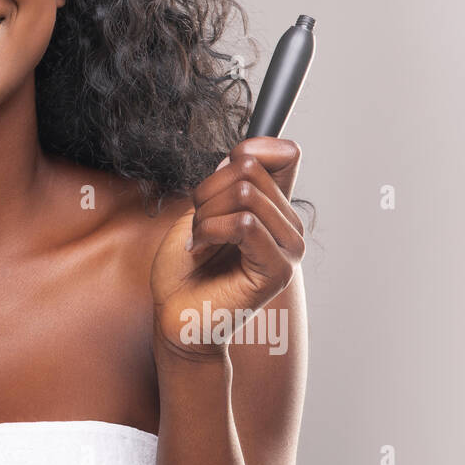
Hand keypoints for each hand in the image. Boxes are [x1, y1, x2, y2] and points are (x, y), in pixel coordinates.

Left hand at [150, 138, 305, 363]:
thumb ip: (227, 181)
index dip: (247, 151)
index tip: (218, 179)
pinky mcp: (276, 271)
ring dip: (206, 214)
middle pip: (250, 170)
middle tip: (199, 224)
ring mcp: (287, 249)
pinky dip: (210, 230)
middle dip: (208, 191)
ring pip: (246, 195)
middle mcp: (289, 226)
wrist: (176, 314)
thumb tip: (243, 156)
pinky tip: (201, 249)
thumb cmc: (185, 268)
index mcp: (274, 208)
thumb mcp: (201, 210)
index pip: (285, 154)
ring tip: (199, 240)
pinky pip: (244, 224)